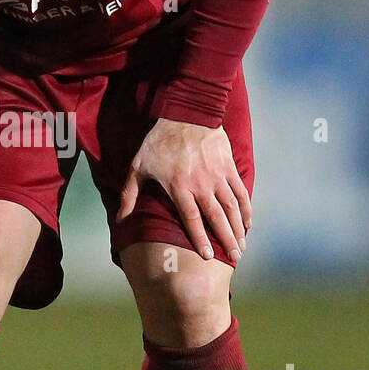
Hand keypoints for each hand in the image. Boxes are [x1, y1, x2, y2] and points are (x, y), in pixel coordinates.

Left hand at [117, 117, 251, 260]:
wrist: (187, 112)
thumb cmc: (159, 140)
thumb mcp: (138, 166)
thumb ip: (130, 194)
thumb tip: (120, 219)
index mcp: (179, 186)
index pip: (191, 219)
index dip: (200, 239)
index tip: (207, 256)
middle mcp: (200, 184)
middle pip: (216, 217)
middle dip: (226, 239)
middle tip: (234, 256)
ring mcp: (217, 175)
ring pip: (231, 207)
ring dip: (238, 228)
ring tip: (242, 245)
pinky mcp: (228, 166)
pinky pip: (240, 191)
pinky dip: (246, 208)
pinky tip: (248, 222)